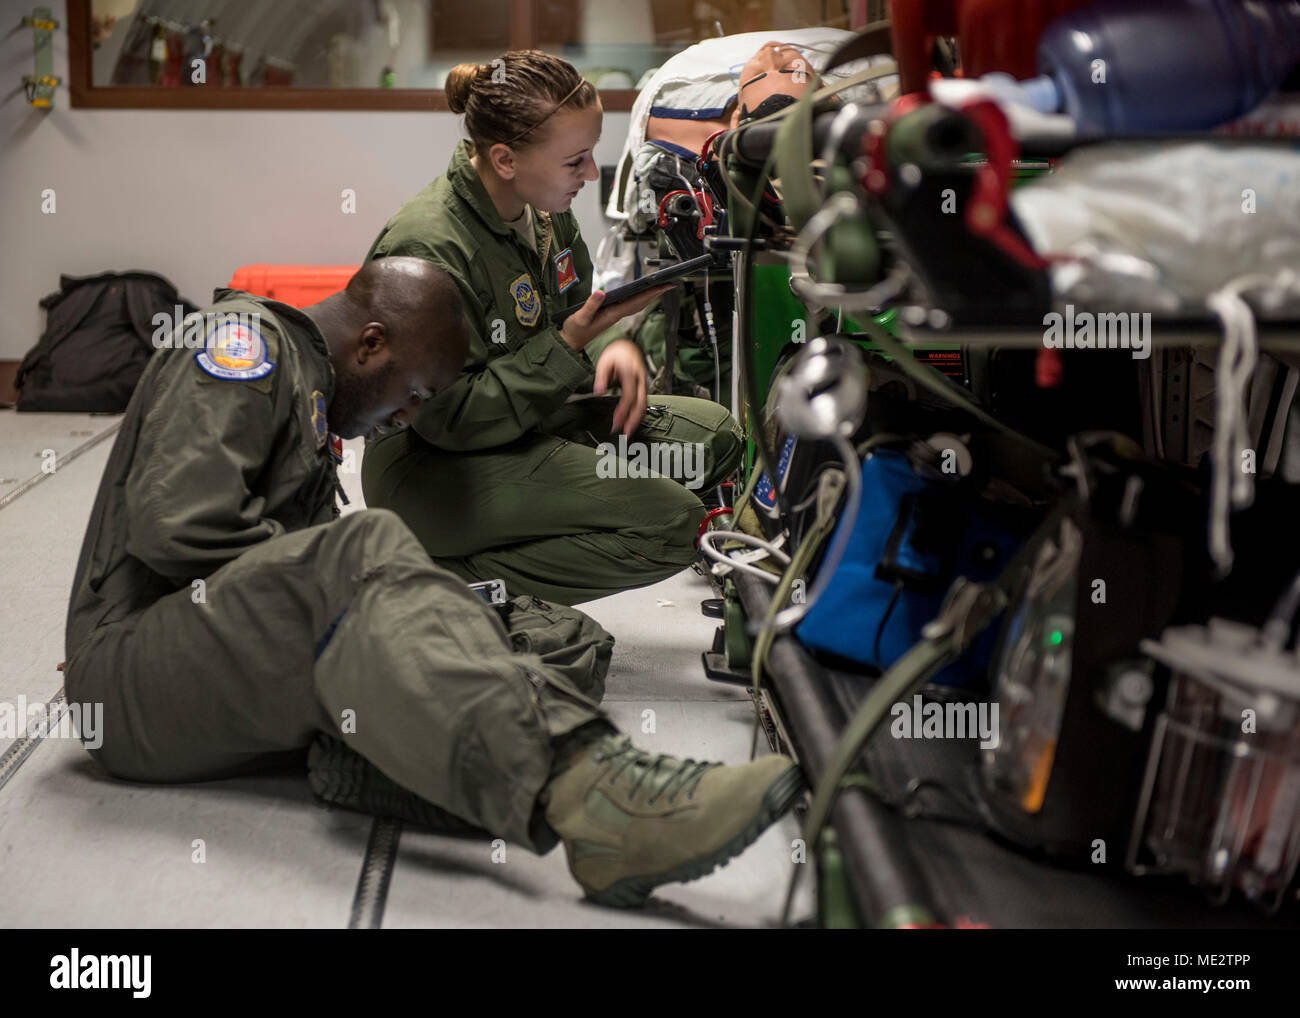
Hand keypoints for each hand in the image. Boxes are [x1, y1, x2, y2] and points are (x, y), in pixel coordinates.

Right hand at [558, 283, 674, 352]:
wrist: (571, 342)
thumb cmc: (575, 330)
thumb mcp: (580, 317)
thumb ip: (590, 305)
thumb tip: (601, 293)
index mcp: (612, 314)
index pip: (636, 301)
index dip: (650, 293)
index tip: (663, 286)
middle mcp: (616, 315)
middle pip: (641, 303)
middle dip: (656, 293)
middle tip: (670, 284)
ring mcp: (615, 315)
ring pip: (637, 304)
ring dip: (649, 296)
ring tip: (661, 287)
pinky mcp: (611, 315)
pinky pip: (630, 305)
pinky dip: (639, 299)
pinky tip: (642, 295)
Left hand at [593, 339, 647, 435]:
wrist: (627, 347)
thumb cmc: (615, 354)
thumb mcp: (604, 362)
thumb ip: (601, 377)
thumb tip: (598, 392)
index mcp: (630, 372)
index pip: (629, 396)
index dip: (623, 411)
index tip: (615, 422)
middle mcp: (640, 379)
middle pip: (640, 403)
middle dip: (633, 420)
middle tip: (625, 434)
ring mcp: (644, 383)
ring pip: (644, 405)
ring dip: (636, 420)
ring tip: (627, 432)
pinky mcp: (643, 388)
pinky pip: (643, 403)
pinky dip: (638, 414)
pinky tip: (631, 423)